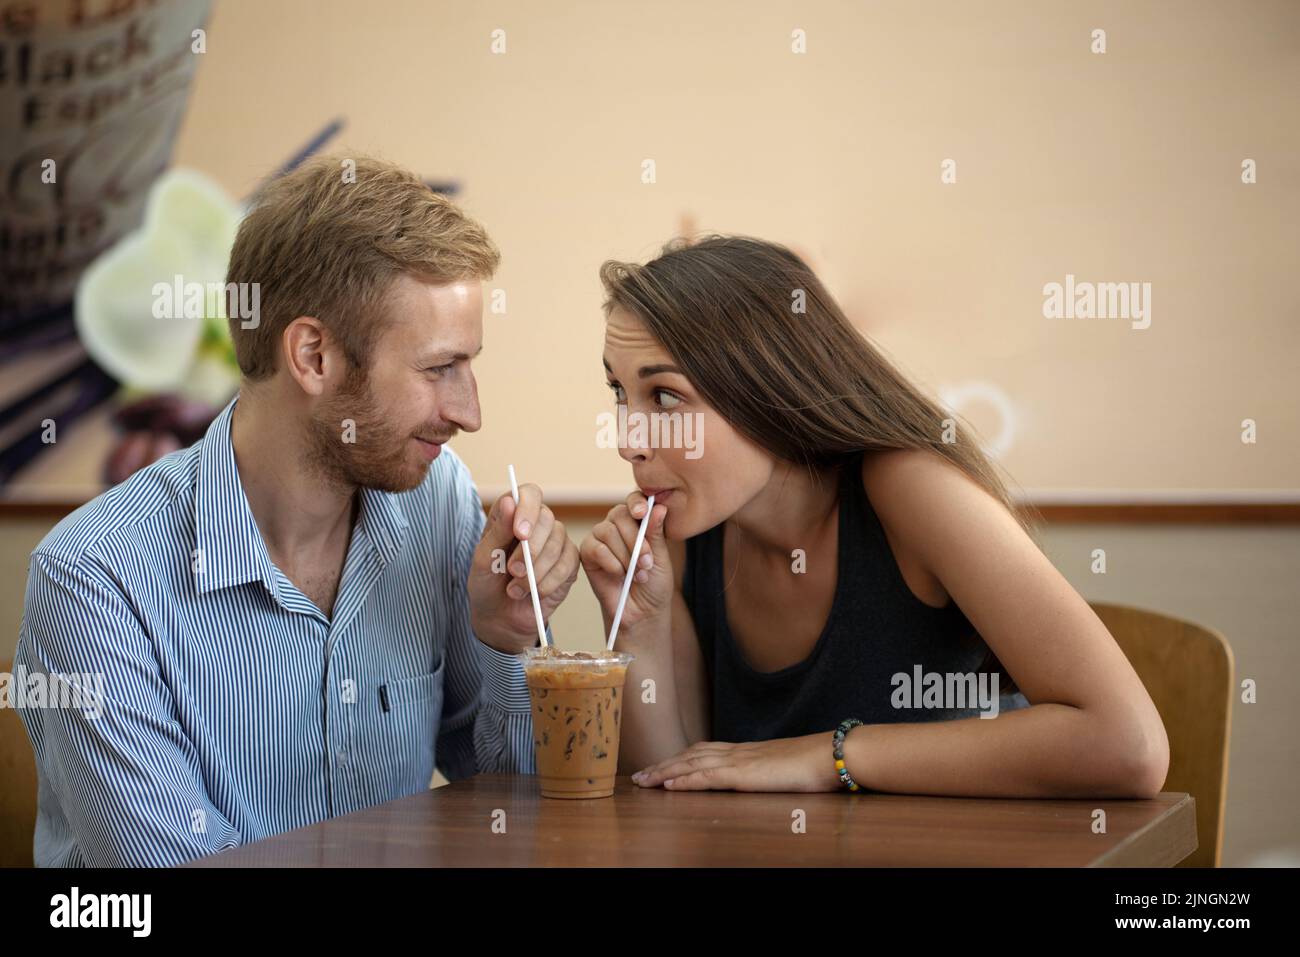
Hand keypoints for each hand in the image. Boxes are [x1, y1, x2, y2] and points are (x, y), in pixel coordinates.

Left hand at [468, 483, 579, 653]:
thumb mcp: (483, 560)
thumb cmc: (487, 584)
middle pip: (547, 519)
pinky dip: (549, 582)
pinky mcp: (569, 563)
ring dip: (536, 570)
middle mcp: (537, 524)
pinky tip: (535, 592)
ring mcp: (556, 543)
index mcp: (513, 515)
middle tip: (512, 571)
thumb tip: (510, 501)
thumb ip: (497, 531)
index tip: (520, 533)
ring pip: (558, 543)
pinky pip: (568, 564)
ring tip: (516, 588)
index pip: (529, 494)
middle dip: (530, 549)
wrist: (499, 617)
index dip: (528, 509)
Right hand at [579, 491, 670, 638]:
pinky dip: (611, 562)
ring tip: (637, 573)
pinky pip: (596, 548)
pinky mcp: (587, 553)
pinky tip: (619, 575)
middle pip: (619, 514)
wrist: (642, 611)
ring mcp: (600, 538)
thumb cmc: (653, 583)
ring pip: (607, 531)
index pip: (635, 500)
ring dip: (625, 555)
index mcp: (638, 521)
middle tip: (646, 562)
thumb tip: (659, 507)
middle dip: (635, 539)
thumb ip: (656, 533)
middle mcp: (617, 526)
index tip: (642, 513)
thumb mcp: (660, 557)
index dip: (637, 503)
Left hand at [630, 732, 844, 792]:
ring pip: (691, 764)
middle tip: (640, 774)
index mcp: (745, 750)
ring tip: (644, 780)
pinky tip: (668, 785)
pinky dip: (684, 779)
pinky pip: (706, 777)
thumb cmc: (813, 764)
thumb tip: (762, 777)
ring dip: (664, 771)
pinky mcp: (742, 774)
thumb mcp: (782, 767)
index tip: (662, 764)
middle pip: (690, 755)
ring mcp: (738, 761)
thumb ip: (766, 770)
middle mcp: (736, 751)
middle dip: (663, 764)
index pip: (704, 750)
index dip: (680, 757)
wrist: (828, 755)